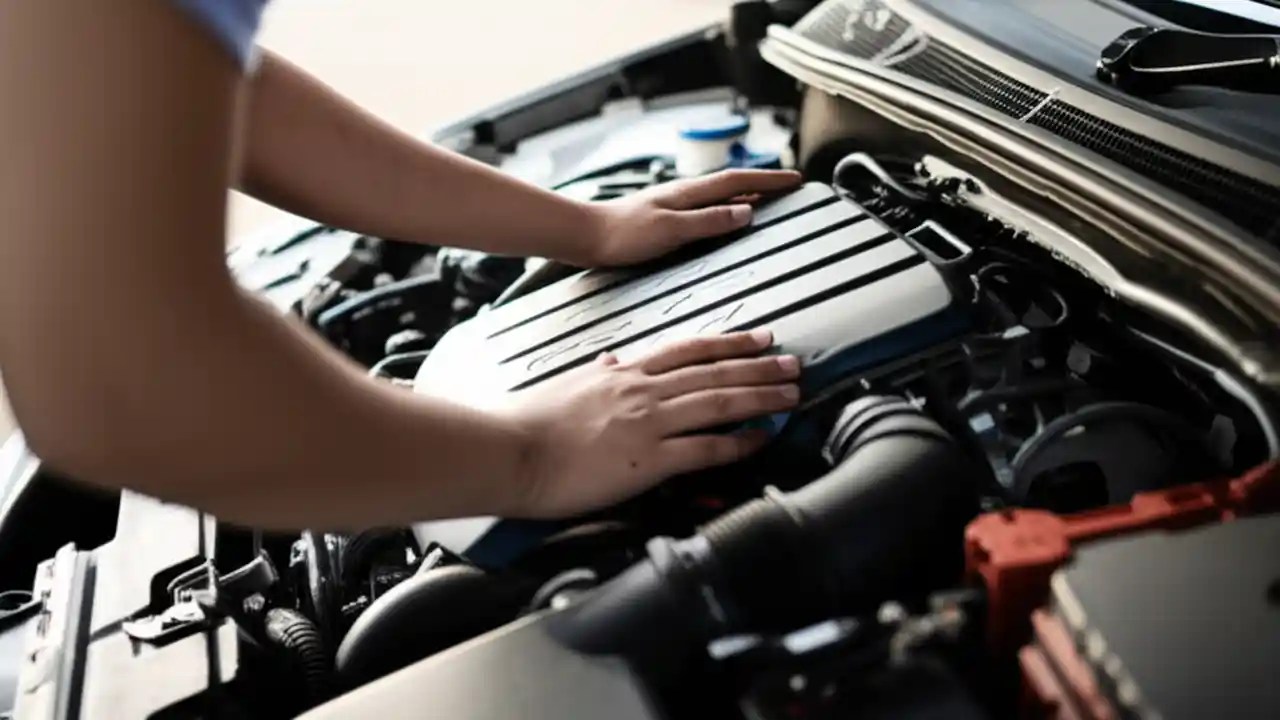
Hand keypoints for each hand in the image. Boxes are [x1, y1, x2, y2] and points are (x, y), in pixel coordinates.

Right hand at [504, 330, 799, 518]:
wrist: (511, 451)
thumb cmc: (530, 423)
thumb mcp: (567, 385)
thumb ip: (597, 373)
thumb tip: (610, 362)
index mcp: (624, 373)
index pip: (687, 350)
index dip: (727, 342)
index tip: (757, 336)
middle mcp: (643, 391)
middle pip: (713, 372)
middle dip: (759, 366)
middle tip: (792, 361)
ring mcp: (649, 423)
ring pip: (719, 403)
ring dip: (761, 397)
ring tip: (791, 394)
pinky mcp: (650, 459)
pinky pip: (706, 448)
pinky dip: (739, 442)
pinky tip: (762, 438)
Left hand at [582, 169, 802, 266]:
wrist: (586, 237)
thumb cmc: (623, 235)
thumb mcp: (671, 229)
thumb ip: (709, 220)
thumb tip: (748, 211)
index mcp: (689, 193)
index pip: (739, 181)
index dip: (769, 180)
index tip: (797, 180)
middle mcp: (684, 195)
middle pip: (733, 185)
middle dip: (764, 184)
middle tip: (791, 187)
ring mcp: (675, 205)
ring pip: (720, 196)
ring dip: (747, 196)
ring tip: (769, 201)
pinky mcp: (666, 219)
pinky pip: (708, 210)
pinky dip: (727, 210)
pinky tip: (726, 220)